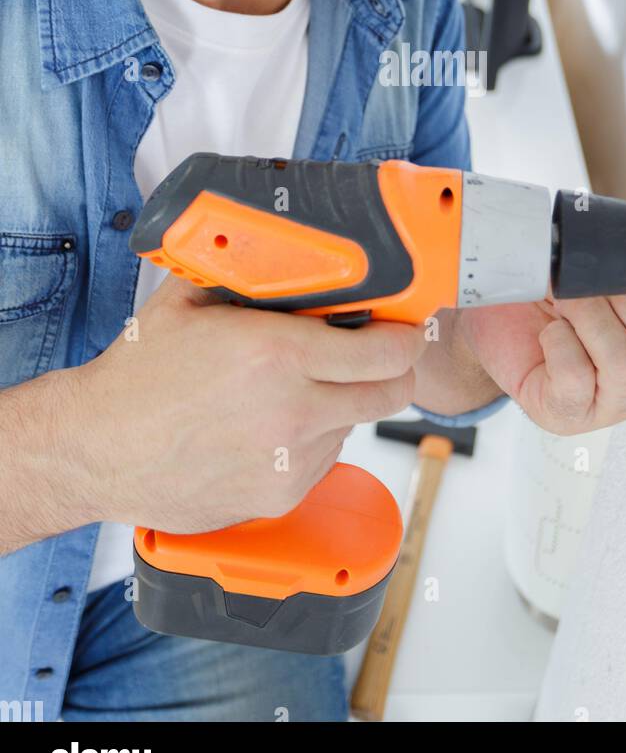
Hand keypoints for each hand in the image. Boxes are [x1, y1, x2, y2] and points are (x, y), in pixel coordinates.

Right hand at [78, 274, 425, 532]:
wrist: (92, 449)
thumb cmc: (135, 375)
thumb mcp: (191, 299)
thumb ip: (250, 275)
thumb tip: (296, 255)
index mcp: (277, 355)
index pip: (389, 352)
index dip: (407, 336)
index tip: (404, 328)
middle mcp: (292, 412)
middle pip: (392, 394)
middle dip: (394, 371)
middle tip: (374, 355)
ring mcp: (288, 461)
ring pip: (354, 425)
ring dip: (342, 404)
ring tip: (293, 390)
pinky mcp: (278, 497)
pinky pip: (323, 459)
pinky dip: (311, 440)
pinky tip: (268, 426)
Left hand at [458, 246, 625, 434]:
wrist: (502, 318)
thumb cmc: (559, 296)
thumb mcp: (604, 273)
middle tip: (593, 277)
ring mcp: (613, 406)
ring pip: (625, 365)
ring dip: (591, 316)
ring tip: (566, 297)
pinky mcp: (568, 415)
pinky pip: (577, 379)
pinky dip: (561, 343)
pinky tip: (550, 332)